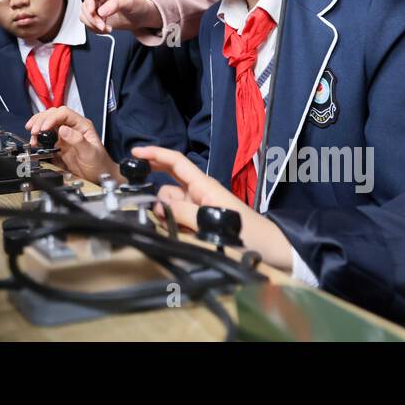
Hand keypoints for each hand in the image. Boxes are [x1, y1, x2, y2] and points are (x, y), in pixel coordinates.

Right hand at [26, 107, 119, 184]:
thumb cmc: (99, 164)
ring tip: (32, 135)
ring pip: (47, 123)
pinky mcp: (59, 144)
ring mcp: (65, 135)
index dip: (52, 118)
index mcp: (82, 125)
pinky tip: (34, 141)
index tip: (44, 127)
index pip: (64, 113)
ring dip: (37, 126)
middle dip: (41, 121)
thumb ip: (77, 140)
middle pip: (53, 115)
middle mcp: (72, 127)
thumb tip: (62, 130)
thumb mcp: (90, 152)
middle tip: (34, 131)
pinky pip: (46, 136)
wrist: (99, 177)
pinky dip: (38, 136)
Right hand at [80, 0, 162, 34]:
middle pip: (85, 6)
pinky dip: (95, 29)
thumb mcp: (129, 1)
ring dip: (93, 25)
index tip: (92, 11)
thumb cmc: (137, 4)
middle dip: (92, 18)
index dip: (88, 1)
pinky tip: (107, 30)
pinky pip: (89, 25)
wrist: (141, 16)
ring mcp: (97, 9)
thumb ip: (115, 5)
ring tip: (107, 28)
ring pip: (84, 16)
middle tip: (103, 25)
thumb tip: (101, 12)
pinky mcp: (97, 19)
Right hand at [132, 146, 292, 269]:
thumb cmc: (248, 232)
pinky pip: (178, 219)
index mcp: (204, 185)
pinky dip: (175, 226)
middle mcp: (198, 193)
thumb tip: (159, 206)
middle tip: (156, 211)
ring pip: (170, 205)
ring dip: (168, 216)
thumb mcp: (213, 221)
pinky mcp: (199, 223)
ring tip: (182, 232)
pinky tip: (184, 236)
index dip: (155, 154)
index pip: (176, 162)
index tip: (134, 153)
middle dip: (157, 195)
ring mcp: (198, 208)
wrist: (270, 251)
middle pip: (167, 185)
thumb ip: (184, 212)